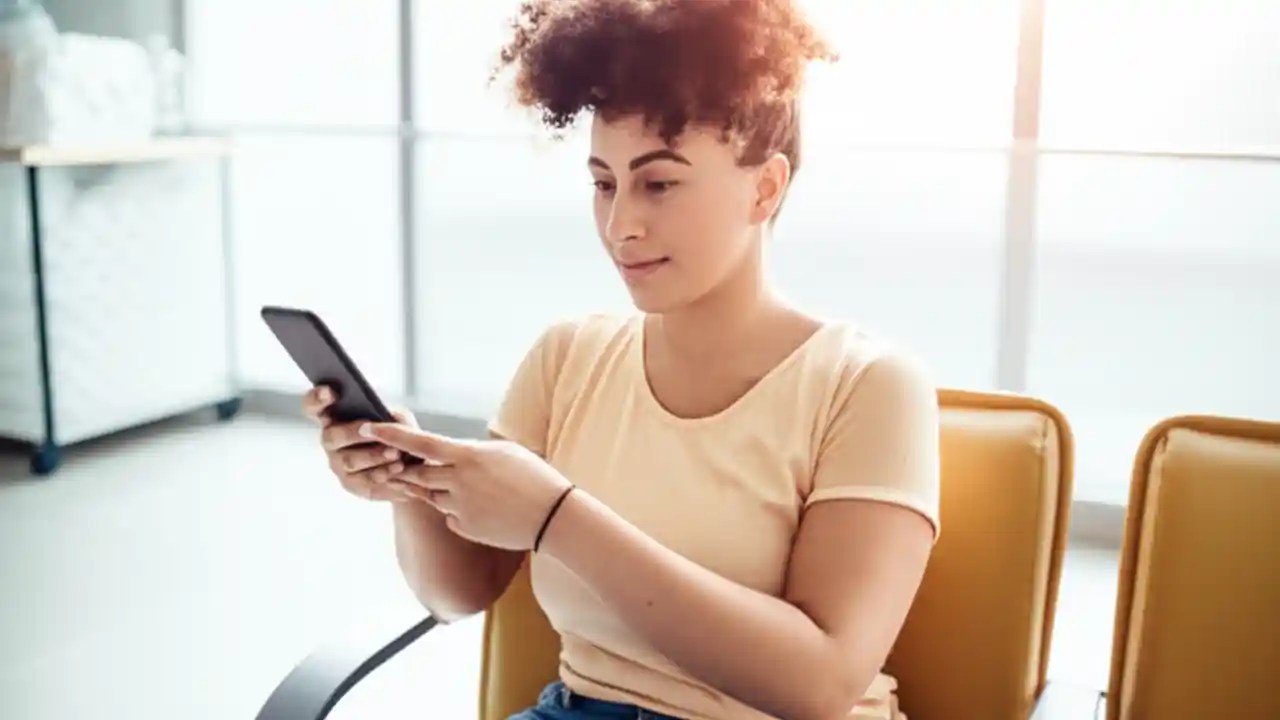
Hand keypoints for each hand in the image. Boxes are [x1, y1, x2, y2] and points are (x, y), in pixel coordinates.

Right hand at [302, 385, 421, 502]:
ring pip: (348, 461)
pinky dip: (383, 474)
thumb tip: (384, 416)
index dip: (316, 399)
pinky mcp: (352, 484)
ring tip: (395, 453)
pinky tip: (398, 468)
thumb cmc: (399, 434)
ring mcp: (338, 463)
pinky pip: (363, 481)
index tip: (329, 392)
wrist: (412, 466)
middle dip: (354, 433)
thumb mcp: (399, 418)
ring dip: (373, 456)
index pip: (314, 406)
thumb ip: (390, 414)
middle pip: (331, 436)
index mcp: (335, 416)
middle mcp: (331, 440)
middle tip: (374, 432)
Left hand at [360, 422, 573, 549]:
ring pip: (431, 496)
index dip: (391, 435)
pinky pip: (449, 516)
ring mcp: (459, 507)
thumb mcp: (504, 452)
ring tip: (475, 490)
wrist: (553, 516)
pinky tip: (486, 510)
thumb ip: (471, 451)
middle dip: (410, 470)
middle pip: (418, 473)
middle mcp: (458, 481)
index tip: (368, 428)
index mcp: (468, 456)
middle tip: (410, 466)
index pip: (420, 443)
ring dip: (440, 490)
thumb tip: (450, 453)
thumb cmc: (534, 477)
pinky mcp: (464, 528)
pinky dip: (459, 511)